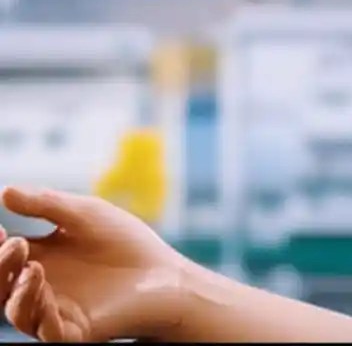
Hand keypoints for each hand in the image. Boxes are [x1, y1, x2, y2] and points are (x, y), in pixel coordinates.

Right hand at [0, 186, 191, 341]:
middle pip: (2, 286)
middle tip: (12, 244)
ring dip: (18, 291)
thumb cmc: (125, 241)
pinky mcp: (75, 332)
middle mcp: (39, 290)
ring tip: (32, 268)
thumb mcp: (84, 214)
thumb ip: (46, 204)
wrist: (165, 272)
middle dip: (0, 267)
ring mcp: (56, 313)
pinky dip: (41, 313)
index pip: (3, 257)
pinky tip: (43, 291)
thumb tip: (4, 191)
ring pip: (19, 312)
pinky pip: (48, 331)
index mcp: (36, 260)